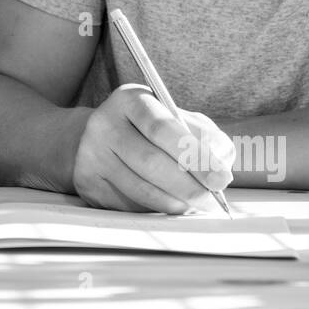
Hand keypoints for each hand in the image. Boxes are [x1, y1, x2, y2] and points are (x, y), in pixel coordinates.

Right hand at [72, 84, 235, 212]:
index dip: (195, 156)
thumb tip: (222, 160)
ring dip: (174, 202)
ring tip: (194, 204)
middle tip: (212, 199)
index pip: (163, 128)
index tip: (222, 177)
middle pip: (150, 162)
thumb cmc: (147, 128)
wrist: (98, 138)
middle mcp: (103, 124)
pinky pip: (127, 204)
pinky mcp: (86, 182)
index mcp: (129, 99)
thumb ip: (203, 133)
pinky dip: (154, 209)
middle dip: (189, 186)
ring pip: (139, 188)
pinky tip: (168, 203)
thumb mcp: (174, 117)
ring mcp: (91, 154)